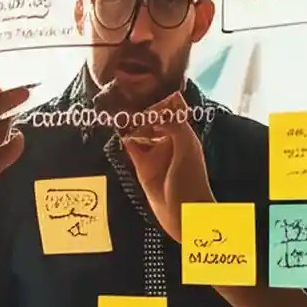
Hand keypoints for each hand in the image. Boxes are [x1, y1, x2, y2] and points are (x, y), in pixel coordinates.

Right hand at [117, 92, 212, 239]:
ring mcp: (155, 153)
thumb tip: (162, 104)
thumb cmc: (190, 182)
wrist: (184, 216)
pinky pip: (132, 147)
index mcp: (183, 134)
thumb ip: (175, 125)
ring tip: (116, 110)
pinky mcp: (143, 166)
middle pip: (153, 119)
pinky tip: (117, 129)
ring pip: (141, 131)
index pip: (170, 110)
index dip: (158, 101)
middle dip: (141, 110)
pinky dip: (125, 138)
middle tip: (122, 97)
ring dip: (131, 122)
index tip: (142, 90)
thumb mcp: (187, 149)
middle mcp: (169, 140)